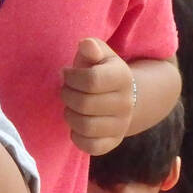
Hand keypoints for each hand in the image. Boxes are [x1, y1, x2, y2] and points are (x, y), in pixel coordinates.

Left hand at [61, 37, 133, 154]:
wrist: (124, 96)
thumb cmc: (101, 71)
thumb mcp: (99, 55)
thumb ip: (91, 48)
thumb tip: (85, 45)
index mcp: (122, 77)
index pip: (90, 80)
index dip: (71, 77)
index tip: (68, 74)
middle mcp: (126, 103)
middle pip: (84, 104)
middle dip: (67, 96)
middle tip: (66, 90)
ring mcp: (121, 125)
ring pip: (85, 126)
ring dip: (69, 115)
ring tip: (70, 106)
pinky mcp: (113, 142)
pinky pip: (91, 146)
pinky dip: (77, 136)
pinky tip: (76, 124)